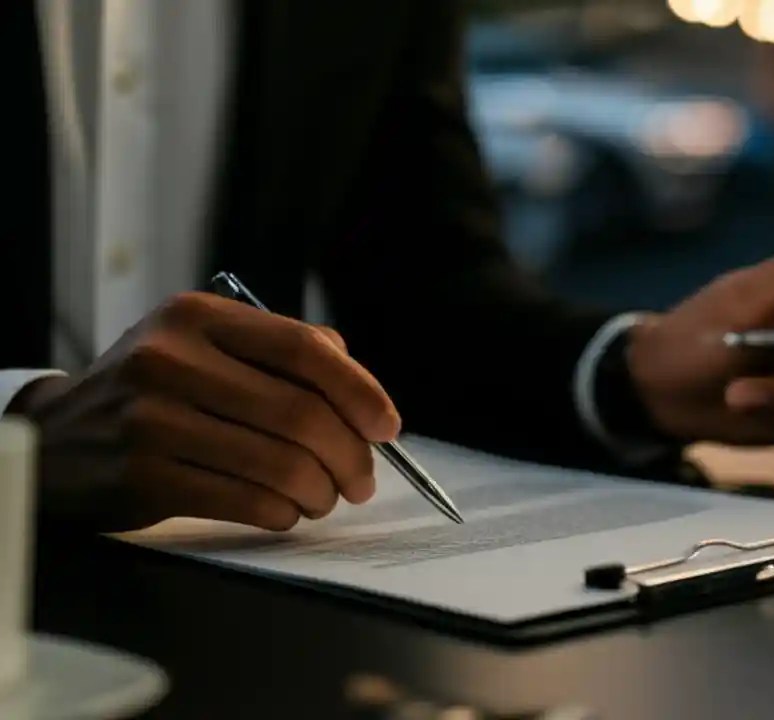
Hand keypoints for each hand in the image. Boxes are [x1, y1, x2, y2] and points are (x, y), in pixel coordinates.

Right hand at [12, 293, 400, 532]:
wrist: (57, 439)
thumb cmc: (154, 392)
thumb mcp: (203, 346)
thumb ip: (280, 350)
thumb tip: (360, 382)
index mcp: (199, 318)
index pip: (305, 350)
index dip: (360, 392)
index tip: (387, 427)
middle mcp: (171, 359)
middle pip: (302, 414)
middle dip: (350, 456)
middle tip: (362, 480)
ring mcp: (152, 418)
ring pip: (281, 464)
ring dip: (321, 491)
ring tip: (324, 498)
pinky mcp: (142, 476)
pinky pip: (247, 500)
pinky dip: (283, 512)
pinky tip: (286, 511)